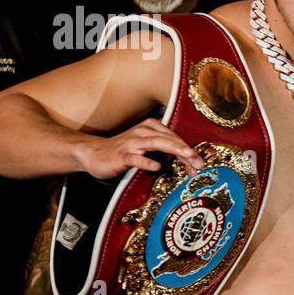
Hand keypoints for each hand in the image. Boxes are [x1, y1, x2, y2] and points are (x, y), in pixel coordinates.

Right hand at [76, 117, 204, 179]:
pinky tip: (156, 166)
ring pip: (156, 143)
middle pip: (169, 139)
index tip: (200, 164)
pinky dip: (146, 161)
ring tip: (188, 156)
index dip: (188, 151)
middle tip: (200, 162)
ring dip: (174, 149)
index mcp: (151, 128)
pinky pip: (136, 157)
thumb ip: (165, 152)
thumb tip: (189, 162)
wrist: (94, 153)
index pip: (174, 138)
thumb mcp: (147, 148)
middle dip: (186, 150)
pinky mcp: (122, 155)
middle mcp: (143, 132)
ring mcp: (132, 143)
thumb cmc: (124, 151)